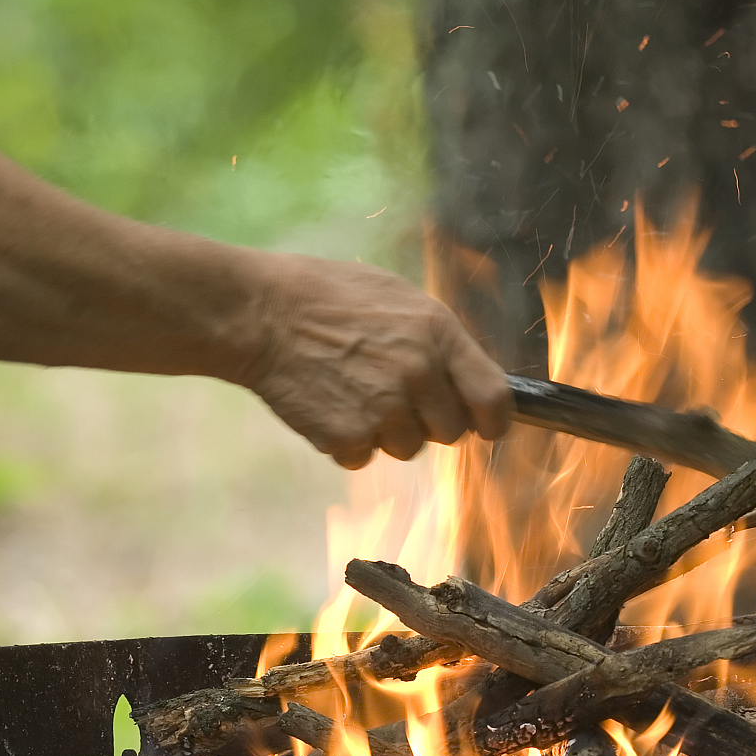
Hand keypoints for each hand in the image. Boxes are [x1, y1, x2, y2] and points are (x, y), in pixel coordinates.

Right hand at [239, 253, 513, 468]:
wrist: (261, 313)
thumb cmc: (327, 298)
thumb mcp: (398, 298)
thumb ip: (438, 342)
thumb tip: (470, 382)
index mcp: (437, 332)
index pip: (494, 397)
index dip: (494, 420)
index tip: (486, 427)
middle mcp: (418, 372)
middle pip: (450, 432)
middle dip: (427, 421)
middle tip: (390, 394)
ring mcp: (383, 408)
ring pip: (407, 448)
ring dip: (385, 431)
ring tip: (350, 390)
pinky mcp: (347, 436)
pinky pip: (363, 457)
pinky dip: (346, 441)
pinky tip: (327, 403)